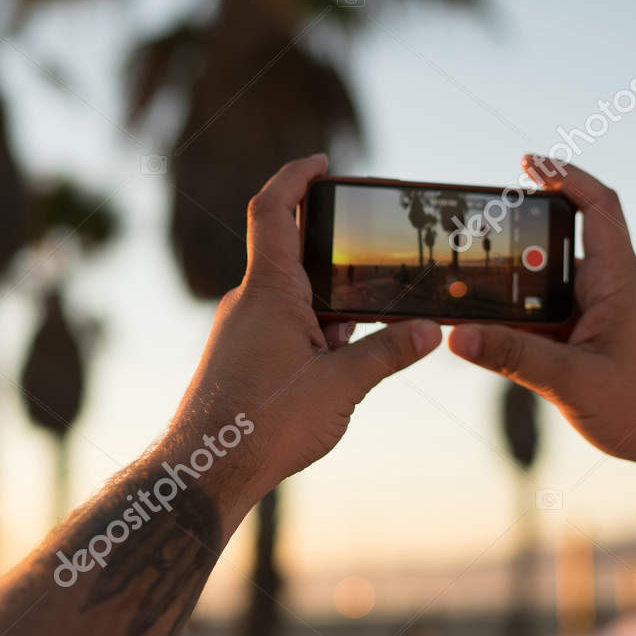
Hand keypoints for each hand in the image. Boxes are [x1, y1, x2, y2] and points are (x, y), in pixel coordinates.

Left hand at [163, 154, 440, 527]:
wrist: (204, 472)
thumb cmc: (264, 424)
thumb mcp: (342, 386)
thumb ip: (387, 352)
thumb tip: (430, 331)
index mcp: (269, 290)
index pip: (275, 209)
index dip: (296, 176)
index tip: (322, 162)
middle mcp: (248, 301)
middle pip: (292, 253)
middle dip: (334, 253)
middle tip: (375, 253)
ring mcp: (240, 329)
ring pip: (290, 296)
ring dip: (327, 302)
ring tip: (369, 320)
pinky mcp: (238, 357)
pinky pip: (280, 325)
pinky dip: (312, 329)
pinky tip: (340, 360)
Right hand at [448, 157, 635, 475]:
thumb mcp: (575, 383)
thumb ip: (515, 357)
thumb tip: (459, 336)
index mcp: (618, 282)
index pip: (596, 207)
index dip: (564, 176)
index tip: (527, 162)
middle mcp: (614, 290)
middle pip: (561, 245)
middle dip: (519, 240)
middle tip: (473, 240)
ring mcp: (608, 315)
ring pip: (554, 287)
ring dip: (519, 289)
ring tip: (474, 294)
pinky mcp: (602, 340)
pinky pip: (558, 317)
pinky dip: (529, 321)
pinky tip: (499, 339)